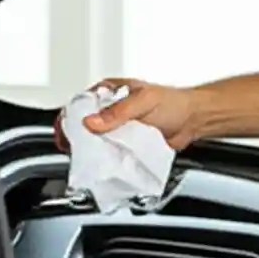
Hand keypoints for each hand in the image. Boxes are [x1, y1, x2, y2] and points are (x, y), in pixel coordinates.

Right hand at [53, 78, 198, 151]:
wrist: (193, 120)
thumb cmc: (173, 103)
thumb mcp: (143, 102)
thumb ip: (118, 112)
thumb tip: (92, 121)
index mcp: (109, 92)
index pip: (79, 104)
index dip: (68, 119)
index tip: (65, 135)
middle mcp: (109, 110)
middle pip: (82, 125)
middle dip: (77, 139)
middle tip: (75, 152)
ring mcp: (116, 128)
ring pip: (93, 141)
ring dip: (90, 151)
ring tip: (88, 160)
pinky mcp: (124, 144)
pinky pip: (108, 153)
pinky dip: (104, 159)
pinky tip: (103, 165)